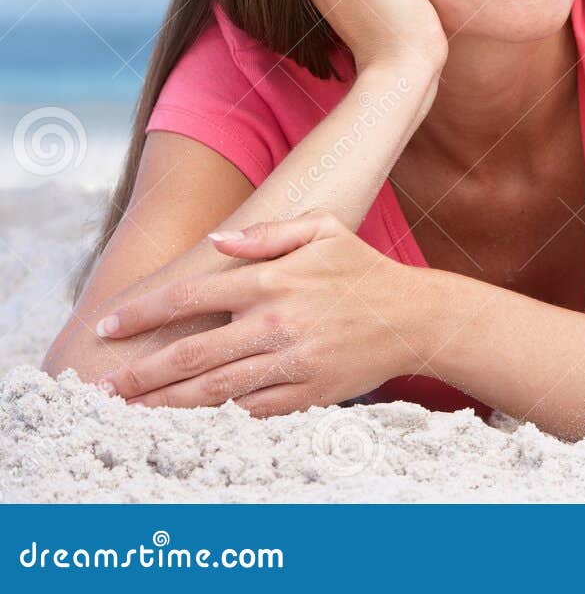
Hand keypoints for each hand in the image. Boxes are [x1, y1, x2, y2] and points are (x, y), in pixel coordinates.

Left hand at [94, 214, 414, 415]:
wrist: (414, 317)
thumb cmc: (363, 270)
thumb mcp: (322, 229)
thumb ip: (267, 232)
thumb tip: (217, 240)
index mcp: (271, 281)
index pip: (189, 297)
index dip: (143, 313)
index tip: (108, 327)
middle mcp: (273, 323)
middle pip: (188, 354)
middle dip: (138, 373)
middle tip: (102, 385)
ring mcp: (289, 363)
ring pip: (210, 390)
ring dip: (163, 403)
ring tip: (128, 410)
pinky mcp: (305, 394)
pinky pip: (249, 411)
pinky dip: (214, 418)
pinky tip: (186, 422)